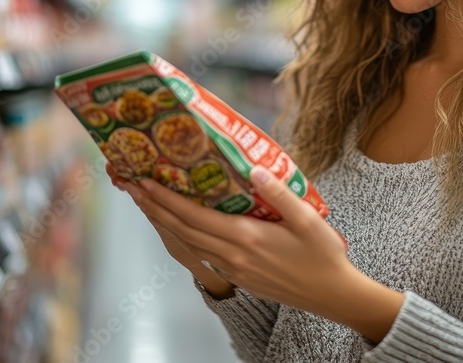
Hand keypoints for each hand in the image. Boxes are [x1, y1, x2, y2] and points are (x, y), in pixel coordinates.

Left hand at [114, 163, 353, 316]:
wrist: (332, 295)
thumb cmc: (323, 255)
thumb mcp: (307, 219)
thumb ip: (278, 193)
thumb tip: (253, 168)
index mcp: (247, 238)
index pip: (195, 216)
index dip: (166, 199)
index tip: (145, 182)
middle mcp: (233, 255)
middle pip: (183, 230)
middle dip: (154, 207)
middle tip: (131, 186)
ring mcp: (234, 269)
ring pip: (189, 243)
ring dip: (165, 222)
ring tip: (147, 203)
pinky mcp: (240, 277)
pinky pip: (202, 254)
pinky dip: (183, 237)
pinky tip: (180, 226)